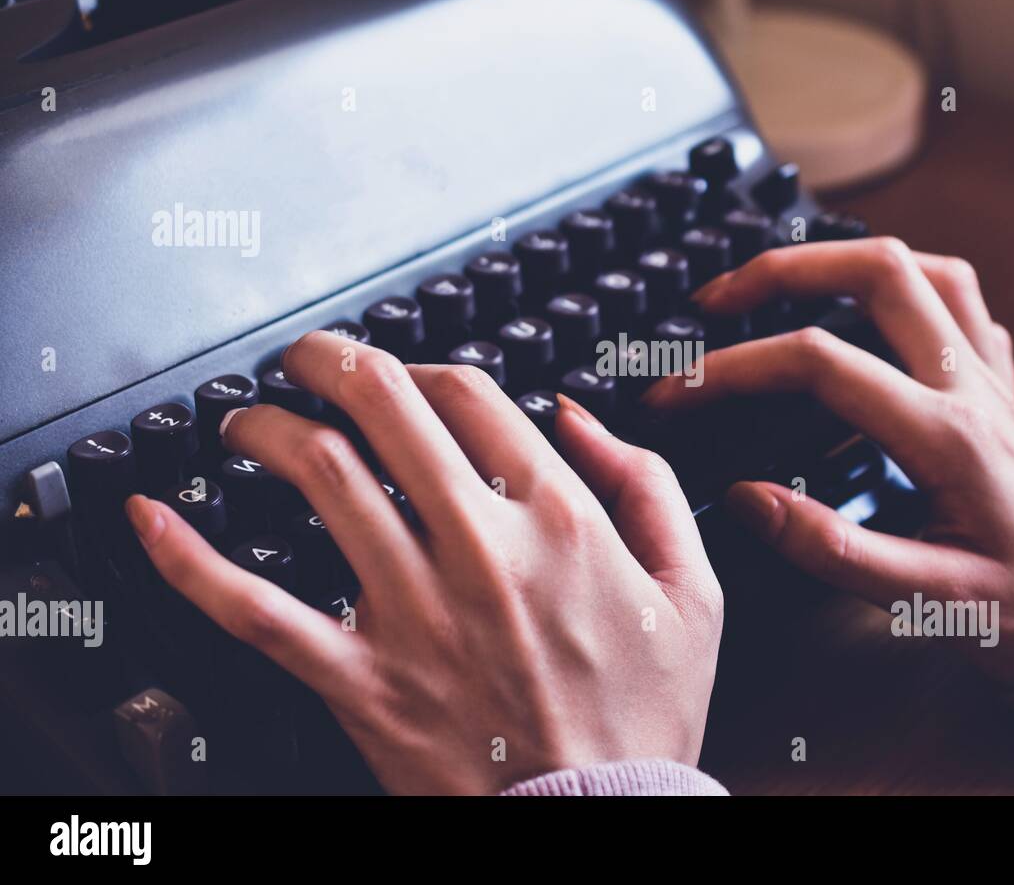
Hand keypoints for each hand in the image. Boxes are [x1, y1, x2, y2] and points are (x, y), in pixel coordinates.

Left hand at [125, 332, 721, 793]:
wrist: (596, 823)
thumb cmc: (644, 716)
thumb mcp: (693, 590)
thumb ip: (648, 486)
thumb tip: (578, 415)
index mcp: (559, 519)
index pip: (468, 396)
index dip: (424, 367)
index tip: (406, 376)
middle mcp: (479, 549)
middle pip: (383, 409)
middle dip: (331, 361)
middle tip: (306, 357)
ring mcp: (414, 612)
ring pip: (320, 481)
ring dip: (267, 430)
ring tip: (246, 420)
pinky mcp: (362, 679)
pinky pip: (256, 609)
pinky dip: (191, 560)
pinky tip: (153, 520)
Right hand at [644, 238, 1013, 683]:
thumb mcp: (926, 601)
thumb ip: (832, 550)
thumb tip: (746, 500)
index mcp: (947, 437)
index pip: (822, 363)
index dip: (734, 369)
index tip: (679, 391)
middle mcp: (970, 385)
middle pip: (876, 270)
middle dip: (782, 268)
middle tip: (715, 300)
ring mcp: (988, 373)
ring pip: (920, 266)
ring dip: (840, 260)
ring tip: (778, 287)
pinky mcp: (996, 379)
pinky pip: (956, 295)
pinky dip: (902, 279)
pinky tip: (864, 306)